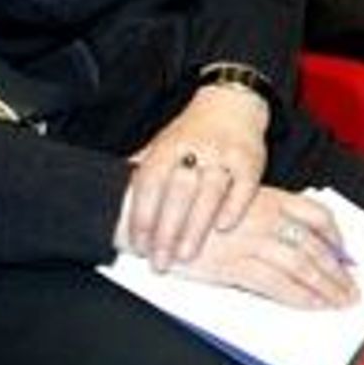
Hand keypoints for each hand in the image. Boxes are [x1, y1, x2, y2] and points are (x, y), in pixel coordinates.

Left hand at [127, 83, 268, 271]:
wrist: (232, 102)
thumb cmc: (193, 132)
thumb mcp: (162, 144)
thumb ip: (142, 170)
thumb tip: (113, 199)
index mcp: (168, 146)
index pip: (149, 183)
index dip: (141, 215)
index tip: (137, 244)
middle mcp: (195, 148)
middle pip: (177, 193)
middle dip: (166, 231)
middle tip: (159, 261)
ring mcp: (224, 154)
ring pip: (209, 193)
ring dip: (195, 227)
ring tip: (184, 254)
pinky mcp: (250, 160)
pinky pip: (243, 187)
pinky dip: (234, 208)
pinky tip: (223, 228)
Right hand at [167, 187, 358, 308]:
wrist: (155, 212)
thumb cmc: (190, 205)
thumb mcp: (234, 199)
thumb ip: (264, 212)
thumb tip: (292, 233)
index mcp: (267, 197)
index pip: (316, 214)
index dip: (337, 236)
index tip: (346, 252)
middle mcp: (265, 217)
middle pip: (315, 245)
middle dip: (338, 271)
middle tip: (351, 288)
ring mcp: (251, 241)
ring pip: (302, 266)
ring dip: (326, 287)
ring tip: (340, 301)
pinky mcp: (234, 264)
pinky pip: (276, 284)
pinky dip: (299, 296)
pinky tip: (311, 304)